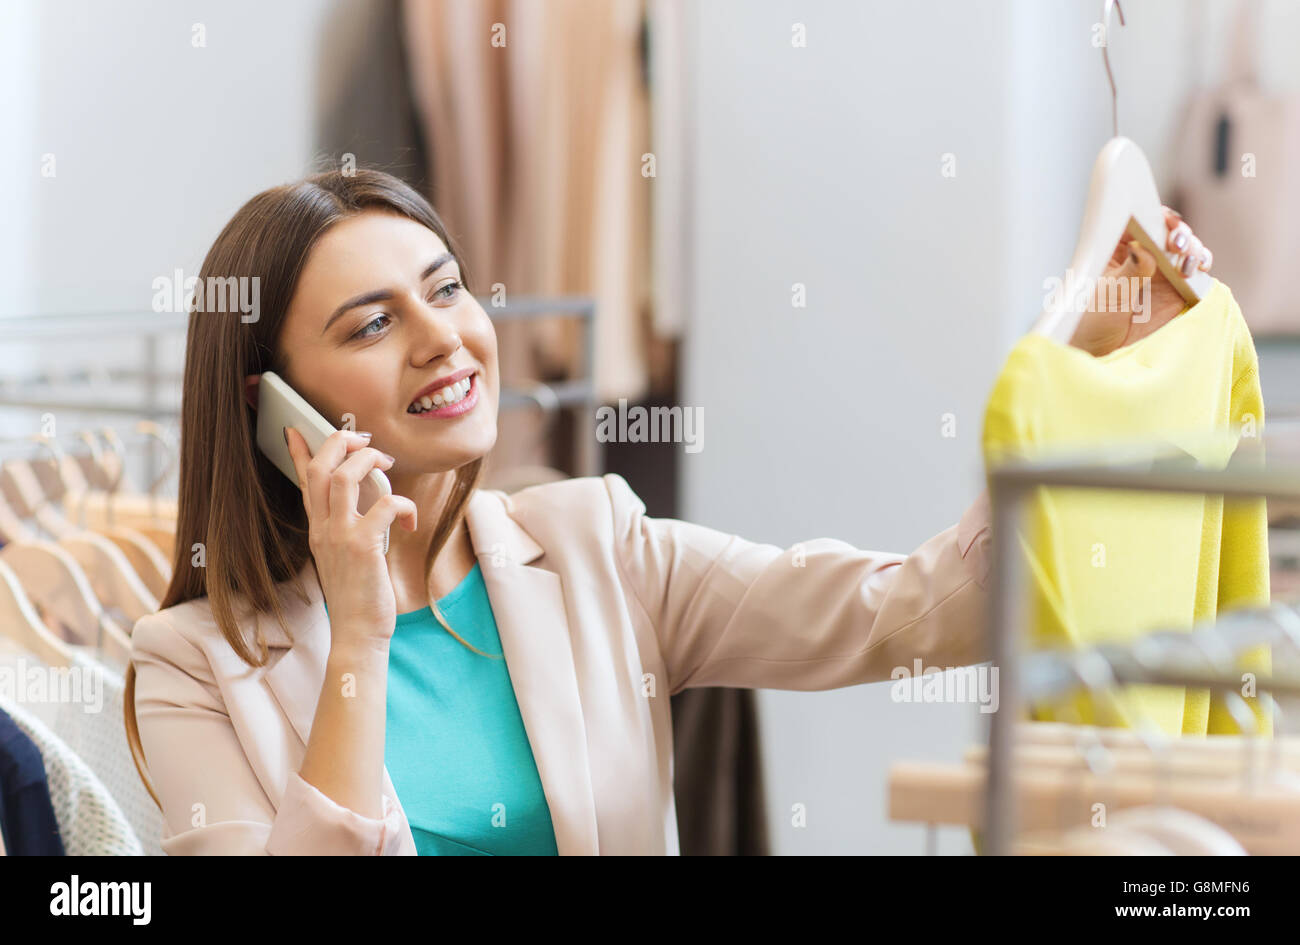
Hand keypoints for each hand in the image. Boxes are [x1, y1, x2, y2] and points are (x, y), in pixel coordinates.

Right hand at [284, 427, 417, 644]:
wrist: (357, 634)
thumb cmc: (358, 597)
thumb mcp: (344, 557)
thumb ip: (348, 528)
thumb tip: (368, 502)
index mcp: (318, 529)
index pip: (304, 482)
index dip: (300, 452)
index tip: (294, 430)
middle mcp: (323, 528)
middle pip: (322, 468)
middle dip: (341, 443)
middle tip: (365, 442)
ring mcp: (340, 536)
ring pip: (345, 477)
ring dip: (370, 462)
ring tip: (388, 466)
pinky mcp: (363, 547)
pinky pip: (384, 504)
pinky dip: (403, 504)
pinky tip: (410, 521)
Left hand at [1068, 207, 1213, 356]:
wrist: (1097, 349)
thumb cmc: (1092, 317)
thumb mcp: (1109, 293)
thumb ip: (1130, 272)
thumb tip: (1143, 250)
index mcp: (1119, 245)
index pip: (1143, 219)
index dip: (1158, 215)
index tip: (1166, 221)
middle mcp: (1145, 252)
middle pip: (1171, 231)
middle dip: (1181, 233)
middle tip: (1177, 245)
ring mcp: (1163, 270)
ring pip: (1188, 248)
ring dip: (1194, 249)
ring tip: (1188, 264)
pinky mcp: (1177, 289)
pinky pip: (1197, 272)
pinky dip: (1202, 267)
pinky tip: (1197, 271)